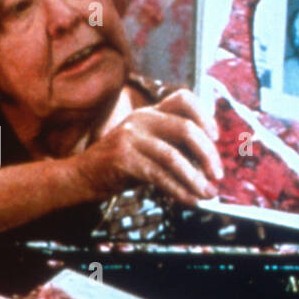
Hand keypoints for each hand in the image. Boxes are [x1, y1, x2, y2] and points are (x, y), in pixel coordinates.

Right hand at [70, 88, 222, 204]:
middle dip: (208, 154)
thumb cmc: (120, 166)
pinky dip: (178, 190)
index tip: (216, 137)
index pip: (182, 98)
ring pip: (173, 156)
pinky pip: (159, 175)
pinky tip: (189, 200)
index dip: (204, 115)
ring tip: (208, 193)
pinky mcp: (123, 158)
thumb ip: (172, 147)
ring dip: (195, 178)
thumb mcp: (146, 148)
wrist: (81, 176)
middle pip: (185, 129)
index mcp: (149, 113)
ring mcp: (130, 137)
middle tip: (218, 175)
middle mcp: (140, 119)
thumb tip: (209, 164)